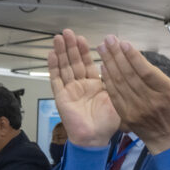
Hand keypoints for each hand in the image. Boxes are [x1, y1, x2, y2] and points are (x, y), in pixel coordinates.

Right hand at [48, 29, 120, 146]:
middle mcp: (82, 85)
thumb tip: (118, 65)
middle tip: (68, 32)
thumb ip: (115, 83)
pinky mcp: (61, 96)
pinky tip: (51, 54)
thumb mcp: (117, 99)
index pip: (89, 63)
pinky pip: (56, 79)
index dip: (85, 51)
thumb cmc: (107, 123)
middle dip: (71, 47)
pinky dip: (53, 66)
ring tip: (58, 37)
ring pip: (64, 67)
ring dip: (61, 52)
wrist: (95, 138)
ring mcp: (70, 90)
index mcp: (96, 85)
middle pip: (74, 62)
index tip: (84, 37)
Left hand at [97, 36, 169, 153]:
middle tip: (109, 39)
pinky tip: (103, 66)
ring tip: (103, 47)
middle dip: (117, 54)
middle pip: (130, 74)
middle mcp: (151, 100)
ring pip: (120, 82)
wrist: (169, 138)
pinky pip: (114, 94)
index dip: (134, 57)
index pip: (147, 72)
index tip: (124, 43)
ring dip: (110, 63)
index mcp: (167, 92)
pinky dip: (108, 79)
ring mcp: (137, 109)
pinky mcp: (126, 115)